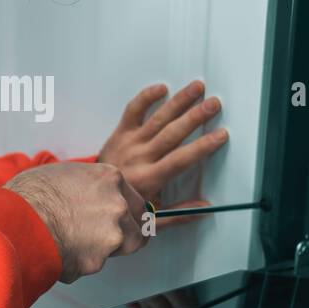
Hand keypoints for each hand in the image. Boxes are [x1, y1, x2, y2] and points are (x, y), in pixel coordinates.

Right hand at [4, 161, 149, 283]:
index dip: (129, 215)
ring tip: (75, 244)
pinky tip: (58, 252)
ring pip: (121, 249)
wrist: (14, 218)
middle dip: (126, 236)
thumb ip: (89, 186)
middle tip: (106, 239)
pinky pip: (92, 266)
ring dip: (105, 251)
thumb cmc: (30, 193)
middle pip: (138, 229)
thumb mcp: (66, 172)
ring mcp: (111, 235)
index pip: (138, 203)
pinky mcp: (96, 262)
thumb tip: (89, 196)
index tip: (124, 222)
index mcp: (111, 179)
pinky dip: (77, 264)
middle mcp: (117, 206)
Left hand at [96, 80, 227, 227]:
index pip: (181, 160)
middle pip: (172, 133)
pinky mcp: (119, 133)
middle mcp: (140, 157)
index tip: (221, 135)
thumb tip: (206, 208)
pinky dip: (146, 97)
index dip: (203, 147)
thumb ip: (178, 214)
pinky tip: (162, 88)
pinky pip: (132, 110)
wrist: (87, 198)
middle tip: (214, 103)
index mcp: (149, 179)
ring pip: (157, 118)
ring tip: (197, 87)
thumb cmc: (121, 208)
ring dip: (179, 101)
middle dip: (195, 117)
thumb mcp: (149, 220)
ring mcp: (128, 142)